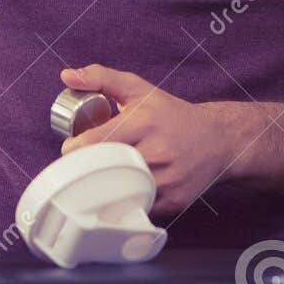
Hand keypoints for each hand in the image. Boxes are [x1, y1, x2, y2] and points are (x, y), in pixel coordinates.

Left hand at [58, 64, 240, 218]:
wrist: (217, 139)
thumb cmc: (170, 114)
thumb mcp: (139, 89)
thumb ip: (102, 78)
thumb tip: (67, 76)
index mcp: (145, 122)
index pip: (99, 140)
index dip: (77, 148)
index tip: (70, 149)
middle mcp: (158, 151)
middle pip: (108, 168)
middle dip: (88, 169)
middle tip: (78, 167)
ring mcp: (168, 178)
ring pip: (123, 191)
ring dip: (106, 188)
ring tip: (97, 180)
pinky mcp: (175, 200)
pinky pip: (140, 207)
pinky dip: (128, 201)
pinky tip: (124, 191)